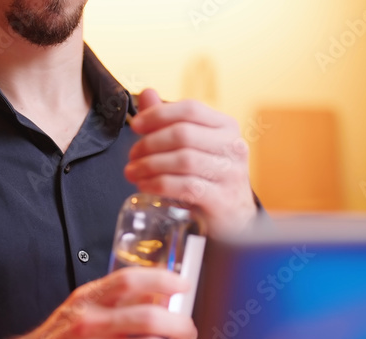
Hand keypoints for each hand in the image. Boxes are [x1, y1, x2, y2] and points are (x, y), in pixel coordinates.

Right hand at [0, 267, 197, 338]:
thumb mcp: (80, 308)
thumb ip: (116, 300)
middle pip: (149, 318)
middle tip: (189, 332)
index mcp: (88, 300)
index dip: (163, 279)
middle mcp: (91, 324)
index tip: (184, 286)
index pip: (129, 280)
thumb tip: (159, 294)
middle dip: (181, 325)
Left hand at [125, 88, 257, 236]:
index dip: (158, 114)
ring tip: (133, 172)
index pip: (191, 109)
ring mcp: (231, 174)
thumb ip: (169, 121)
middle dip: (150, 143)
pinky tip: (145, 186)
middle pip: (183, 134)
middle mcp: (234, 147)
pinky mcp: (223, 199)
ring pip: (183, 160)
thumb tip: (147, 92)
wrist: (234, 218)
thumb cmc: (209, 178)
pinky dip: (159, 184)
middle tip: (132, 156)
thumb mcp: (193, 147)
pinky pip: (187, 186)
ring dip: (150, 165)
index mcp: (226, 127)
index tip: (135, 125)